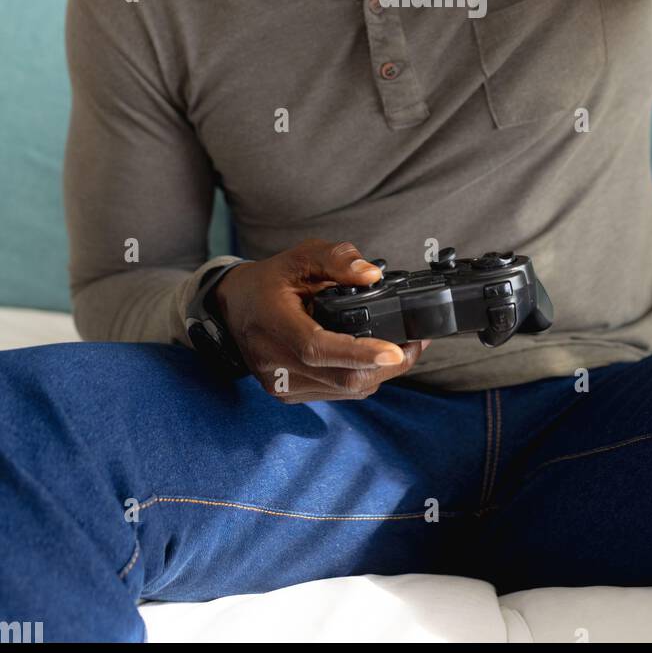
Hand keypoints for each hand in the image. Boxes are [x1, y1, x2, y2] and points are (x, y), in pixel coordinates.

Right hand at [214, 239, 429, 401]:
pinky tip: (375, 360)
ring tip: (404, 348)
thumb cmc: (269, 281)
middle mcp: (274, 363)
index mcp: (273, 324)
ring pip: (344, 390)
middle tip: (417, 343)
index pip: (317, 348)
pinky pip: (337, 393)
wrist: (234, 308)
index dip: (359, 352)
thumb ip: (336, 259)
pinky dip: (362, 378)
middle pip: (340, 377)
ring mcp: (280, 385)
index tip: (395, 351)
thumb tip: (372, 275)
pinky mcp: (288, 396)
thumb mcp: (299, 256)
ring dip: (379, 374)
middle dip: (386, 365)